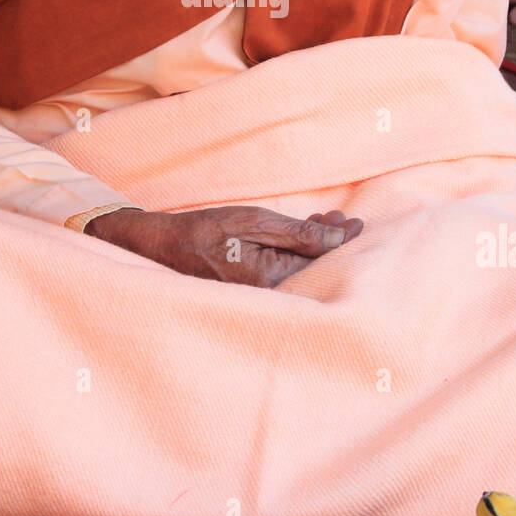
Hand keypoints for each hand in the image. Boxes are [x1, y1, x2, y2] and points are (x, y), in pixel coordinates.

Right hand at [85, 205, 363, 287]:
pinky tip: (298, 237)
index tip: (358, 223)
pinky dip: (292, 253)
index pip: (319, 261)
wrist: (157, 247)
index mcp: (270, 280)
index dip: (341, 240)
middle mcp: (267, 297)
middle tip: (343, 217)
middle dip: (329, 241)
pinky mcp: (248, 292)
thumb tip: (338, 239)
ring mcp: (257, 297)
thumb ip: (296, 232)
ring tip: (324, 222)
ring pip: (297, 269)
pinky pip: (280, 273)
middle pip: (311, 268)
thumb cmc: (202, 231)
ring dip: (311, 245)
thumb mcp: (250, 222)